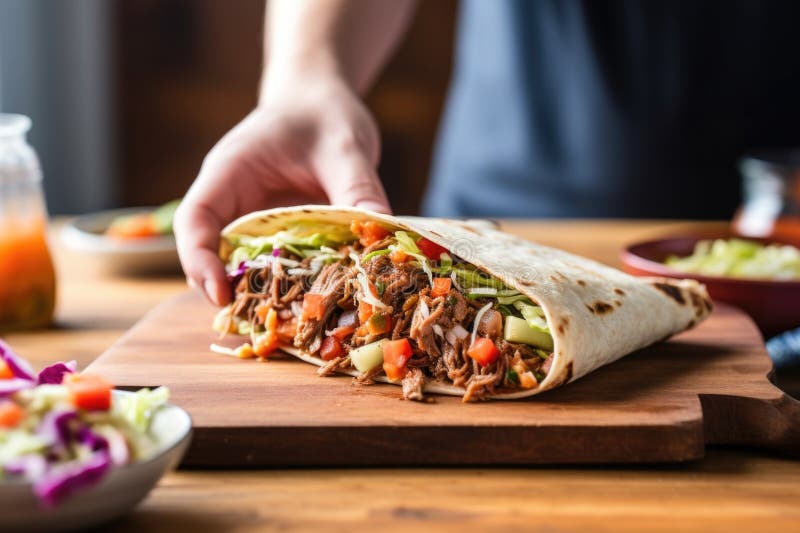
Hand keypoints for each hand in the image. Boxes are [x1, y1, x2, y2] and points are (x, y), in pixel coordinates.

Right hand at [174, 75, 389, 305]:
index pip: (195, 220)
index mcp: (230, 171)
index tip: (220, 293)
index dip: (198, 261)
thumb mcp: (344, 146)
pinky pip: (276, 265)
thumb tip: (382, 236)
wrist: (324, 102)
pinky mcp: (278, 233)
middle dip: (229, 290)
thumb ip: (357, 188)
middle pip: (211, 254)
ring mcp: (254, 219)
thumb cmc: (324, 113)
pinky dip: (290, 285)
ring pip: (242, 266)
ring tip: (289, 324)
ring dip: (260, 294)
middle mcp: (233, 200)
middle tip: (261, 323)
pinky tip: (316, 304)